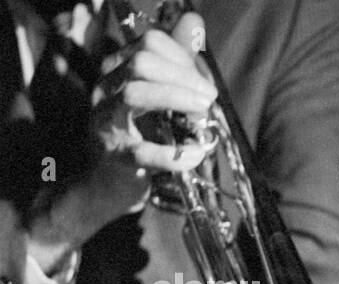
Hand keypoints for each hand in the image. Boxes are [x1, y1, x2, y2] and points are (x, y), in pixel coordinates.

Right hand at [86, 12, 216, 221]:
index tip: (204, 83)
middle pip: (141, 63)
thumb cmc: (140, 134)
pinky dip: (177, 153)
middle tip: (208, 98)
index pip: (149, 44)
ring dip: (177, 101)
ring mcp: (107, 122)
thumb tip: (194, 21)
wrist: (107, 183)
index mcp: (118, 70)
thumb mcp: (159, 91)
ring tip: (203, 116)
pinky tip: (197, 154)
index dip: (183, 58)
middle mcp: (107, 89)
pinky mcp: (117, 158)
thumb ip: (176, 58)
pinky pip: (145, 152)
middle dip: (183, 77)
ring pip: (135, 95)